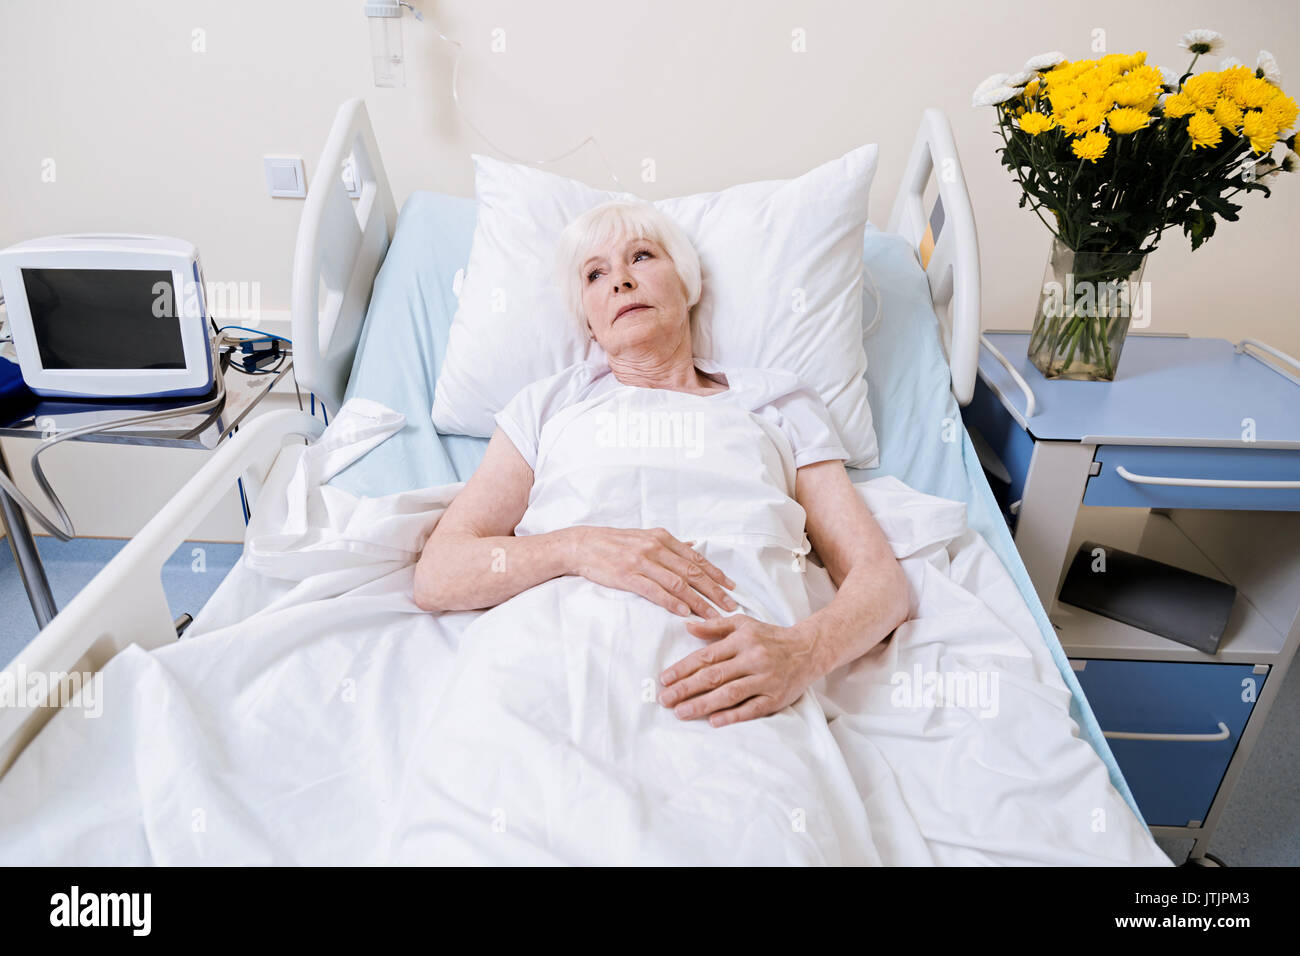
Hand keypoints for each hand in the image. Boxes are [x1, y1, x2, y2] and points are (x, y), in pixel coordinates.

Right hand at [567, 526, 738, 618]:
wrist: (583, 544)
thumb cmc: (614, 543)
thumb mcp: (645, 536)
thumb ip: (670, 544)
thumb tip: (694, 545)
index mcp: (663, 538)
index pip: (696, 558)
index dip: (716, 574)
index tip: (732, 588)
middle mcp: (656, 547)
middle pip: (693, 572)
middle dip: (715, 591)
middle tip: (731, 606)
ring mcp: (642, 561)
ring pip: (678, 583)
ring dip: (698, 601)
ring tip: (713, 615)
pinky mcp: (628, 575)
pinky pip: (655, 590)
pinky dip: (672, 602)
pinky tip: (684, 613)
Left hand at [658, 614, 821, 726]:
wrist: (809, 650)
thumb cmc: (770, 637)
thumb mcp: (744, 624)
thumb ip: (715, 626)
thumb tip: (687, 627)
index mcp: (742, 640)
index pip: (707, 656)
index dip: (683, 668)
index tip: (664, 679)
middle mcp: (753, 659)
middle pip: (714, 676)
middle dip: (686, 689)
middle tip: (664, 699)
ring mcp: (765, 679)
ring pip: (730, 694)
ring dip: (703, 704)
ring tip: (681, 712)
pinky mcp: (776, 698)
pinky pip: (752, 709)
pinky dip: (732, 716)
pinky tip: (713, 722)